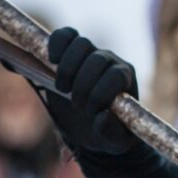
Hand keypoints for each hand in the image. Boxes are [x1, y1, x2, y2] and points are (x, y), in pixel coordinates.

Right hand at [45, 27, 138, 154]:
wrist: (93, 126)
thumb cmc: (109, 131)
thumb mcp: (116, 141)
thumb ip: (112, 132)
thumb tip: (103, 116)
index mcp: (126, 79)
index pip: (115, 75)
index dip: (100, 93)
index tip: (92, 112)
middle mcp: (111, 62)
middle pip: (97, 59)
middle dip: (82, 86)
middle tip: (76, 105)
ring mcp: (91, 54)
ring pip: (81, 44)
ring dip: (67, 68)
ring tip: (63, 88)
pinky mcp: (70, 53)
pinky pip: (65, 35)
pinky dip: (56, 43)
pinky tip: (51, 60)